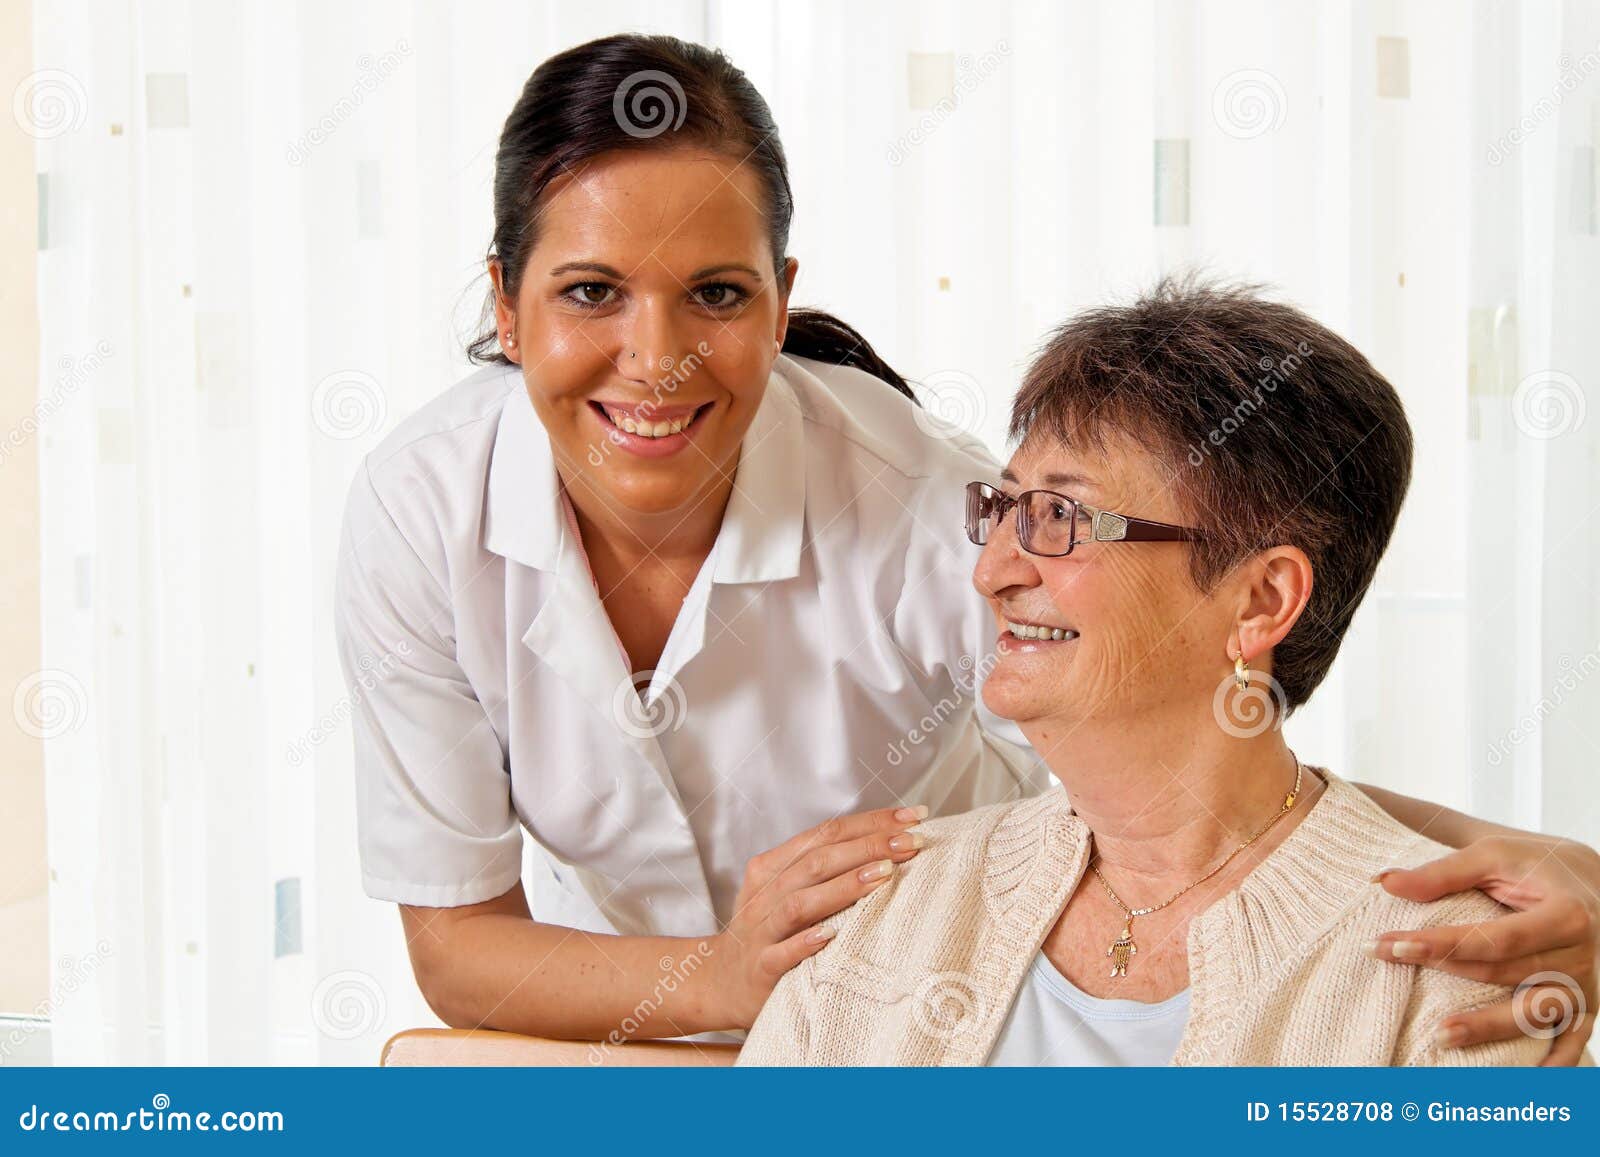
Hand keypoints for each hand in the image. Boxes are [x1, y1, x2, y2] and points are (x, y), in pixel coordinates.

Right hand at [709, 804, 929, 1028]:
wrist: (721, 982)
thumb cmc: (770, 932)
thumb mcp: (788, 891)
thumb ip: (825, 869)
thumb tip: (890, 845)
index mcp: (773, 867)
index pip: (826, 834)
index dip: (870, 822)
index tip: (913, 817)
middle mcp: (766, 893)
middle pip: (817, 861)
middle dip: (868, 847)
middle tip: (910, 841)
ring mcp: (760, 931)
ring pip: (800, 903)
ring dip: (844, 886)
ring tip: (884, 875)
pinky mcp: (761, 968)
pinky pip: (782, 953)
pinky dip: (806, 942)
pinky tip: (831, 935)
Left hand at [1367, 835, 1598, 1064]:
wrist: (1593, 882)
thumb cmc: (1537, 865)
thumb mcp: (1495, 855)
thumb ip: (1443, 872)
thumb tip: (1383, 882)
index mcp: (1566, 915)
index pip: (1494, 938)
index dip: (1441, 945)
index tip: (1390, 944)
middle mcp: (1582, 956)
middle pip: (1508, 975)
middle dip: (1446, 974)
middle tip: (1388, 969)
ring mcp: (1587, 987)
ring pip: (1535, 1015)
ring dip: (1490, 1030)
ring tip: (1440, 1036)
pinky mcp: (1588, 1008)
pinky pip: (1573, 1042)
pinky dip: (1552, 1065)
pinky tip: (1521, 1082)